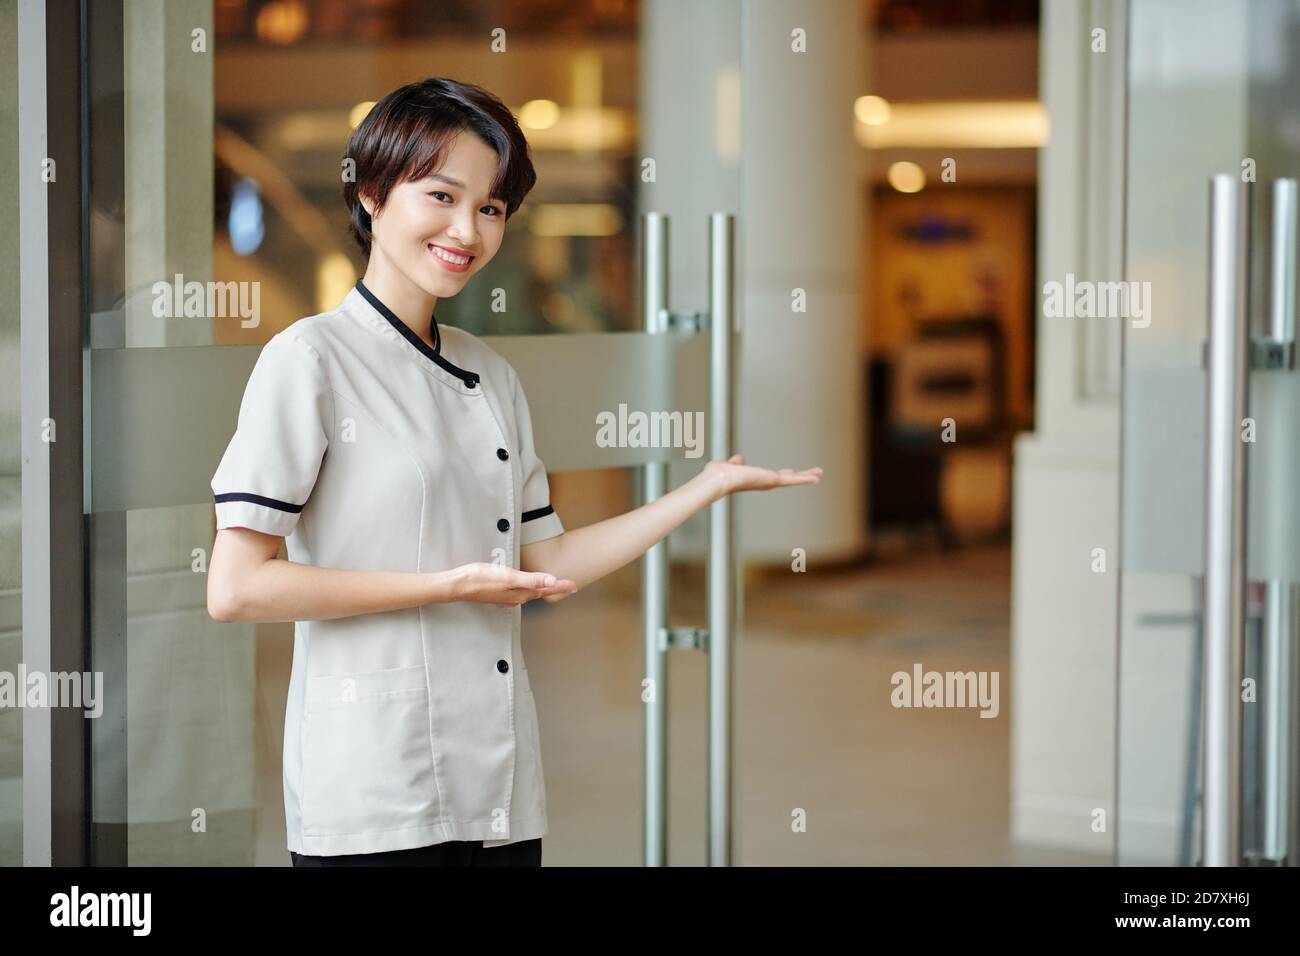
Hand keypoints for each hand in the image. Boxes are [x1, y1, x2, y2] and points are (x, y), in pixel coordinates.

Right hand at [448, 562, 577, 605]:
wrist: (458, 585)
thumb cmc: (480, 579)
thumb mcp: (508, 577)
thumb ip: (531, 579)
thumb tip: (552, 582)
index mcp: (521, 593)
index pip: (546, 590)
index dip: (562, 587)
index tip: (576, 585)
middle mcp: (516, 597)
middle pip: (541, 593)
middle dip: (556, 590)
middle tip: (570, 588)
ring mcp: (507, 596)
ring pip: (532, 594)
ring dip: (544, 590)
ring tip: (554, 587)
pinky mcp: (498, 592)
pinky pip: (521, 592)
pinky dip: (531, 589)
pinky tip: (528, 587)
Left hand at [702, 454, 822, 496]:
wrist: (718, 480)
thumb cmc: (718, 476)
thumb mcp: (730, 466)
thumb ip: (736, 463)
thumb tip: (738, 459)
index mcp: (755, 479)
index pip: (773, 477)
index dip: (783, 474)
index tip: (792, 471)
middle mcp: (764, 483)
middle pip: (786, 479)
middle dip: (800, 477)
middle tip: (814, 475)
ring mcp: (770, 482)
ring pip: (792, 479)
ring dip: (806, 476)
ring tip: (820, 474)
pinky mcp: (773, 479)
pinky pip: (793, 478)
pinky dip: (805, 477)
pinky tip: (816, 476)